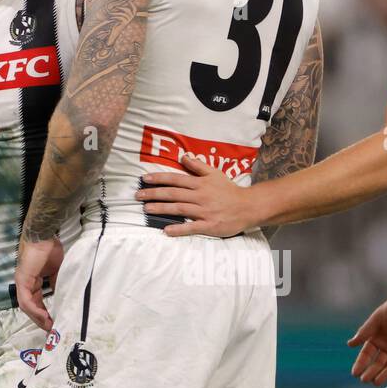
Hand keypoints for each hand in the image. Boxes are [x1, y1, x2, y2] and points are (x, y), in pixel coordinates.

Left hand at [15, 235, 63, 330]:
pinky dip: (35, 310)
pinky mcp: (22, 280)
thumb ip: (57, 284)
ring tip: (49, 327)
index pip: (36, 303)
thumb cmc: (50, 249)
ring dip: (38, 318)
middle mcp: (25, 284)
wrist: (45, 236)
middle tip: (52, 331)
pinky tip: (44, 316)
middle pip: (30, 308)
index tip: (54, 323)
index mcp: (32, 282)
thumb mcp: (57, 271)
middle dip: (41, 320)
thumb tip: (63, 297)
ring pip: (26, 307)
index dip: (44, 314)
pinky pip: (26, 300)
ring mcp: (22, 282)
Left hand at [134, 156, 261, 237]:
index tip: (144, 179)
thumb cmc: (229, 190)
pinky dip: (178, 229)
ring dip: (161, 208)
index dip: (159, 179)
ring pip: (179, 208)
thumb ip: (198, 166)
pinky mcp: (209, 225)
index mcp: (200, 183)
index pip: (175, 179)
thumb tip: (182, 157)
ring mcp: (204, 211)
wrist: (248, 206)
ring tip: (146, 209)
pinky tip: (166, 230)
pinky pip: (191, 227)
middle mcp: (199, 196)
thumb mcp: (215, 173)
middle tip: (138, 196)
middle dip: (154, 194)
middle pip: (173, 193)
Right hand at [347, 287, 386, 385]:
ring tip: (377, 381)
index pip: (367, 354)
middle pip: (378, 363)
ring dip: (383, 375)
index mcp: (377, 337)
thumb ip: (365, 332)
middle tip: (366, 380)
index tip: (355, 373)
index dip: (361, 363)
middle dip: (371, 372)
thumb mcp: (378, 318)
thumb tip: (350, 344)